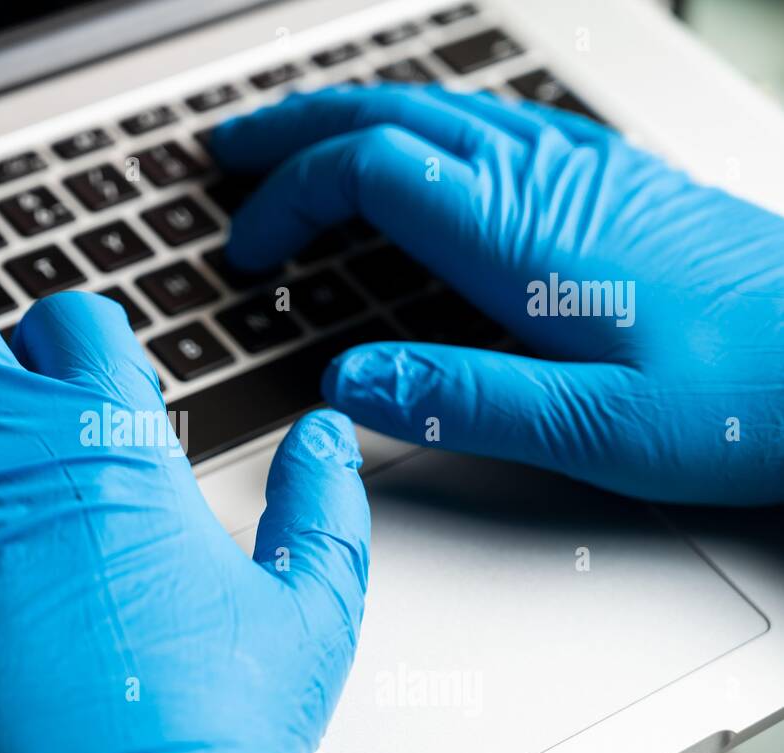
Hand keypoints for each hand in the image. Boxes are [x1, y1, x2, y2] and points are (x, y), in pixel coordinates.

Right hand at [214, 84, 783, 505]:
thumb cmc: (742, 398)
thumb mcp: (590, 428)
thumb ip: (461, 399)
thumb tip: (349, 380)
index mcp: (522, 233)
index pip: (369, 170)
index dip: (290, 197)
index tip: (249, 246)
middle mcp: (546, 179)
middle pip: (393, 115)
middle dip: (297, 128)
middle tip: (233, 147)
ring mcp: (581, 170)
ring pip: (442, 110)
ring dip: (356, 117)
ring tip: (302, 138)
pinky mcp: (609, 184)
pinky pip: (490, 126)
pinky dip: (423, 128)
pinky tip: (421, 152)